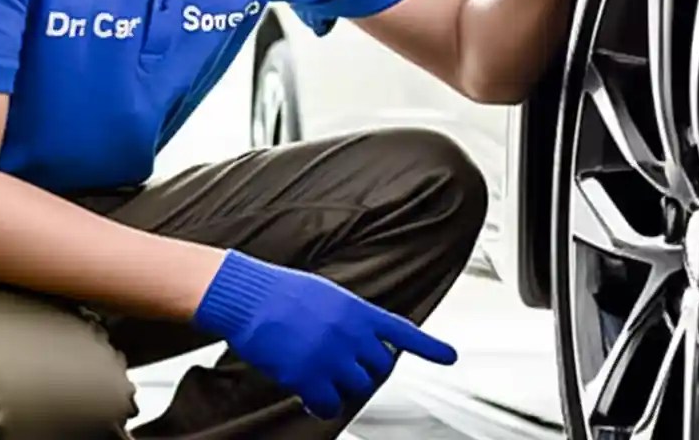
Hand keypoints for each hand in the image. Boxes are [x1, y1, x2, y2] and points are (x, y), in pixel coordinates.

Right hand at [193, 250, 456, 418]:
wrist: (248, 295)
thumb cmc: (280, 292)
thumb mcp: (326, 295)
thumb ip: (348, 318)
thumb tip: (359, 340)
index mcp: (357, 310)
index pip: (402, 330)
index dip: (428, 347)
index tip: (450, 357)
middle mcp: (352, 334)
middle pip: (379, 369)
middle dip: (364, 372)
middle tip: (342, 370)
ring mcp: (332, 356)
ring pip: (356, 388)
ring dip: (341, 389)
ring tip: (321, 380)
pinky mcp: (308, 376)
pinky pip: (328, 405)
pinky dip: (321, 406)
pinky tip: (310, 399)